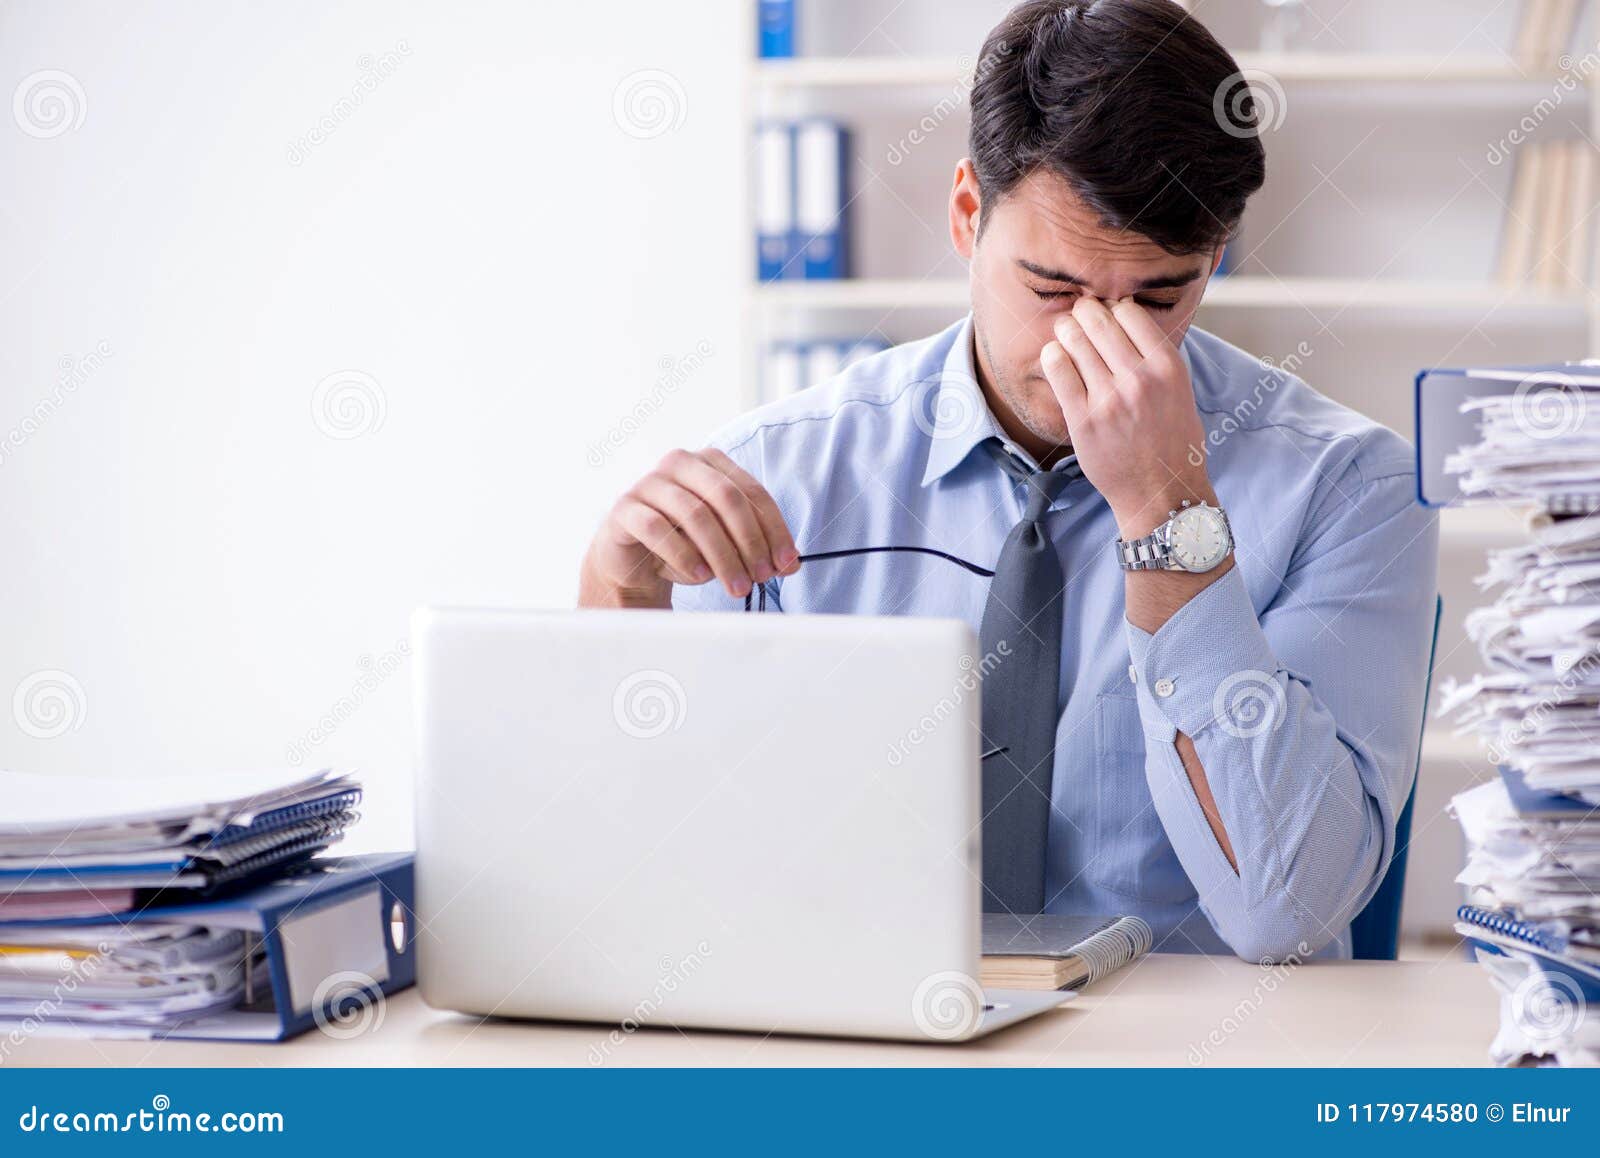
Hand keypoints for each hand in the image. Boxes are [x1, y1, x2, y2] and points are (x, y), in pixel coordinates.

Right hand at [579, 448, 799, 608]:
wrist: (632, 560)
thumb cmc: (684, 544)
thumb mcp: (726, 545)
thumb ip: (756, 548)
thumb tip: (790, 563)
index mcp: (711, 463)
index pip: (752, 492)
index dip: (774, 528)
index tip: (786, 563)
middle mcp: (680, 464)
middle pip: (727, 497)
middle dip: (750, 541)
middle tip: (761, 577)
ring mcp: (649, 483)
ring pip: (695, 514)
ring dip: (722, 555)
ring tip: (736, 585)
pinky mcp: (625, 508)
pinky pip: (658, 529)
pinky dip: (684, 555)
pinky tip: (700, 575)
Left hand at [1040, 297, 1214, 538]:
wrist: (1161, 492)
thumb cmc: (1172, 442)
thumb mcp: (1181, 392)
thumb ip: (1156, 359)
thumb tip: (1126, 320)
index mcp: (1168, 368)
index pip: (1131, 313)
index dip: (1114, 308)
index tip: (1107, 313)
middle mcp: (1139, 379)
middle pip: (1100, 321)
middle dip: (1084, 312)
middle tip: (1078, 314)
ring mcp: (1109, 399)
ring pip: (1075, 341)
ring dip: (1066, 330)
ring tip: (1064, 332)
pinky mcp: (1083, 419)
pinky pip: (1058, 370)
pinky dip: (1053, 356)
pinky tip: (1054, 356)